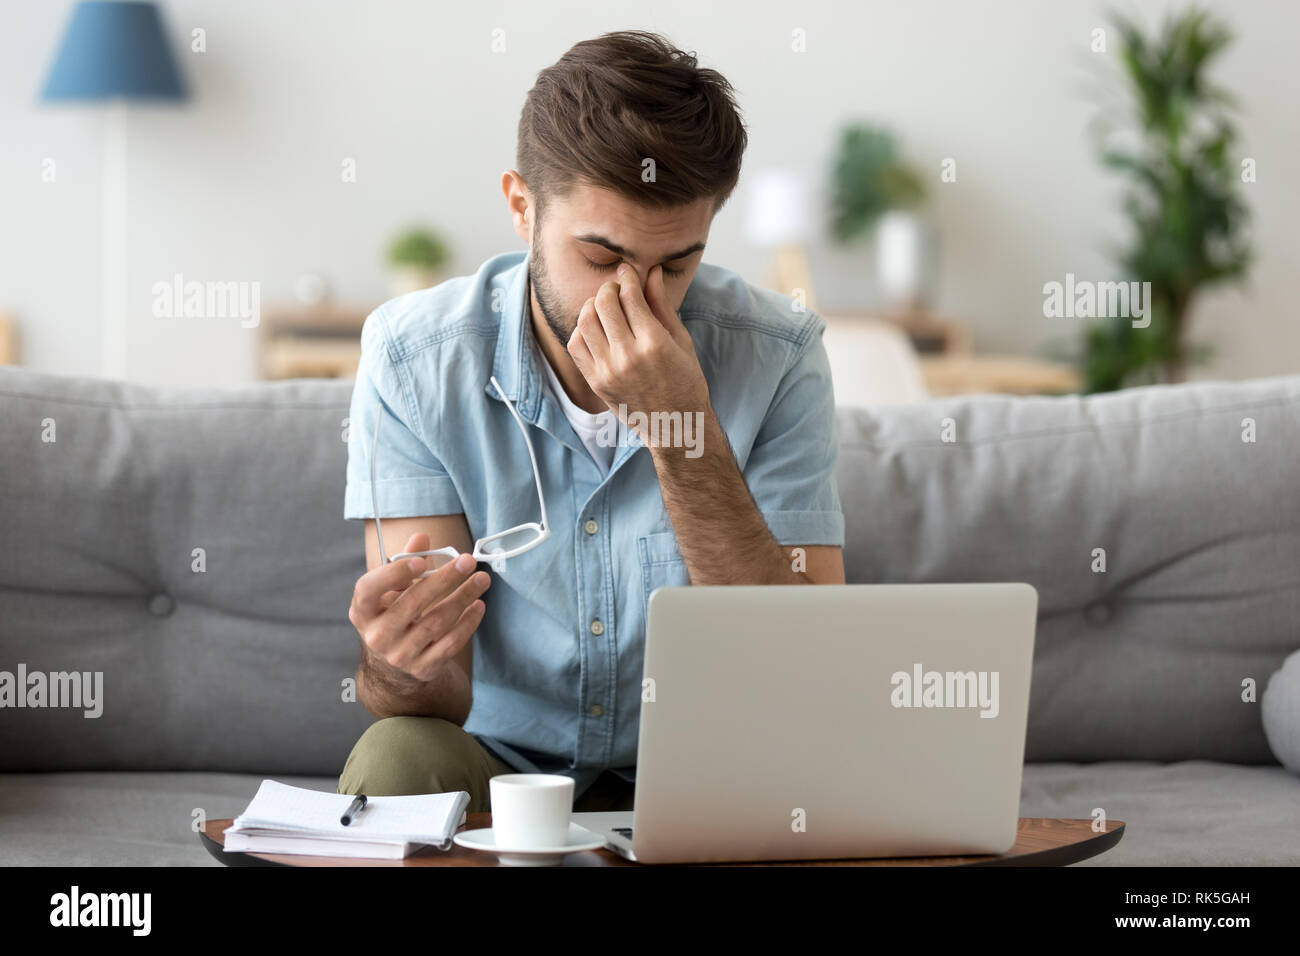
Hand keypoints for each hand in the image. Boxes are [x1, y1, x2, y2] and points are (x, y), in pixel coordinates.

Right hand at [347, 532, 489, 682]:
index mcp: (363, 611)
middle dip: (444, 579)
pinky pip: (450, 644)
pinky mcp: (423, 668)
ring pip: (436, 622)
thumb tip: (422, 538)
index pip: (370, 589)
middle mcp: (377, 635)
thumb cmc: (394, 613)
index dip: (394, 574)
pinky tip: (478, 605)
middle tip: (468, 562)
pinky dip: (467, 623)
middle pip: (412, 603)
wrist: (394, 664)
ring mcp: (400, 655)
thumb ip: (405, 561)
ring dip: (463, 597)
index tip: (422, 561)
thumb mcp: (391, 589)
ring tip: (481, 580)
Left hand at [567, 264, 708, 436]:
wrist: (675, 426)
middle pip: (603, 303)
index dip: (627, 278)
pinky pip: (575, 344)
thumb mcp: (681, 340)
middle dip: (609, 288)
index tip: (628, 272)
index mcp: (654, 344)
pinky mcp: (595, 382)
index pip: (629, 295)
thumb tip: (650, 272)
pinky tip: (597, 329)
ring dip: (593, 306)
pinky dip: (582, 329)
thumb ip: (661, 305)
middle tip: (616, 289)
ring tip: (605, 307)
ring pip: (585, 320)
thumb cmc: (685, 380)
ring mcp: (608, 371)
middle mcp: (627, 357)